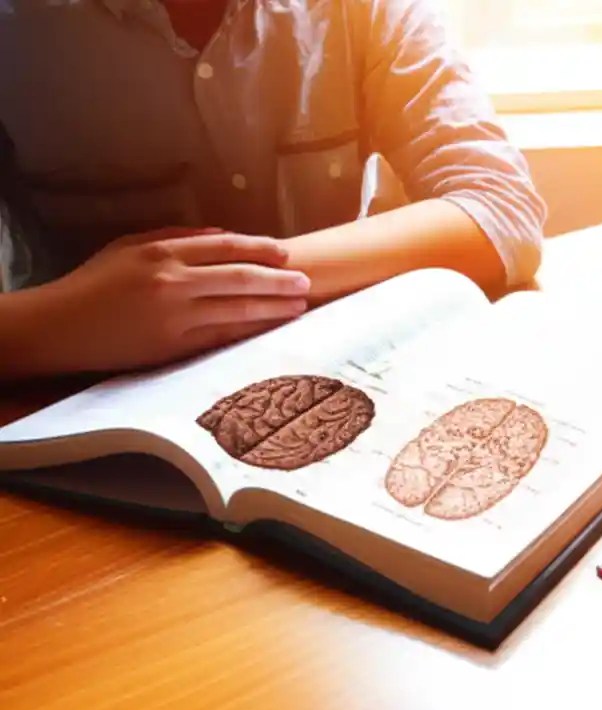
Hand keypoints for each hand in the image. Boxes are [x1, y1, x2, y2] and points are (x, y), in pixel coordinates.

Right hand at [40, 227, 310, 371]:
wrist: (59, 327)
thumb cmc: (95, 283)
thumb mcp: (130, 246)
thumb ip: (177, 237)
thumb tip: (224, 235)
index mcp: (163, 252)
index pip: (226, 247)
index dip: (261, 250)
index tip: (287, 255)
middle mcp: (172, 282)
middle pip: (241, 278)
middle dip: (280, 281)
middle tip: (307, 283)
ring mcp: (174, 317)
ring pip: (237, 311)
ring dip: (273, 309)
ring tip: (299, 308)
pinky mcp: (172, 348)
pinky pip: (220, 338)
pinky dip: (248, 332)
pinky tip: (269, 330)